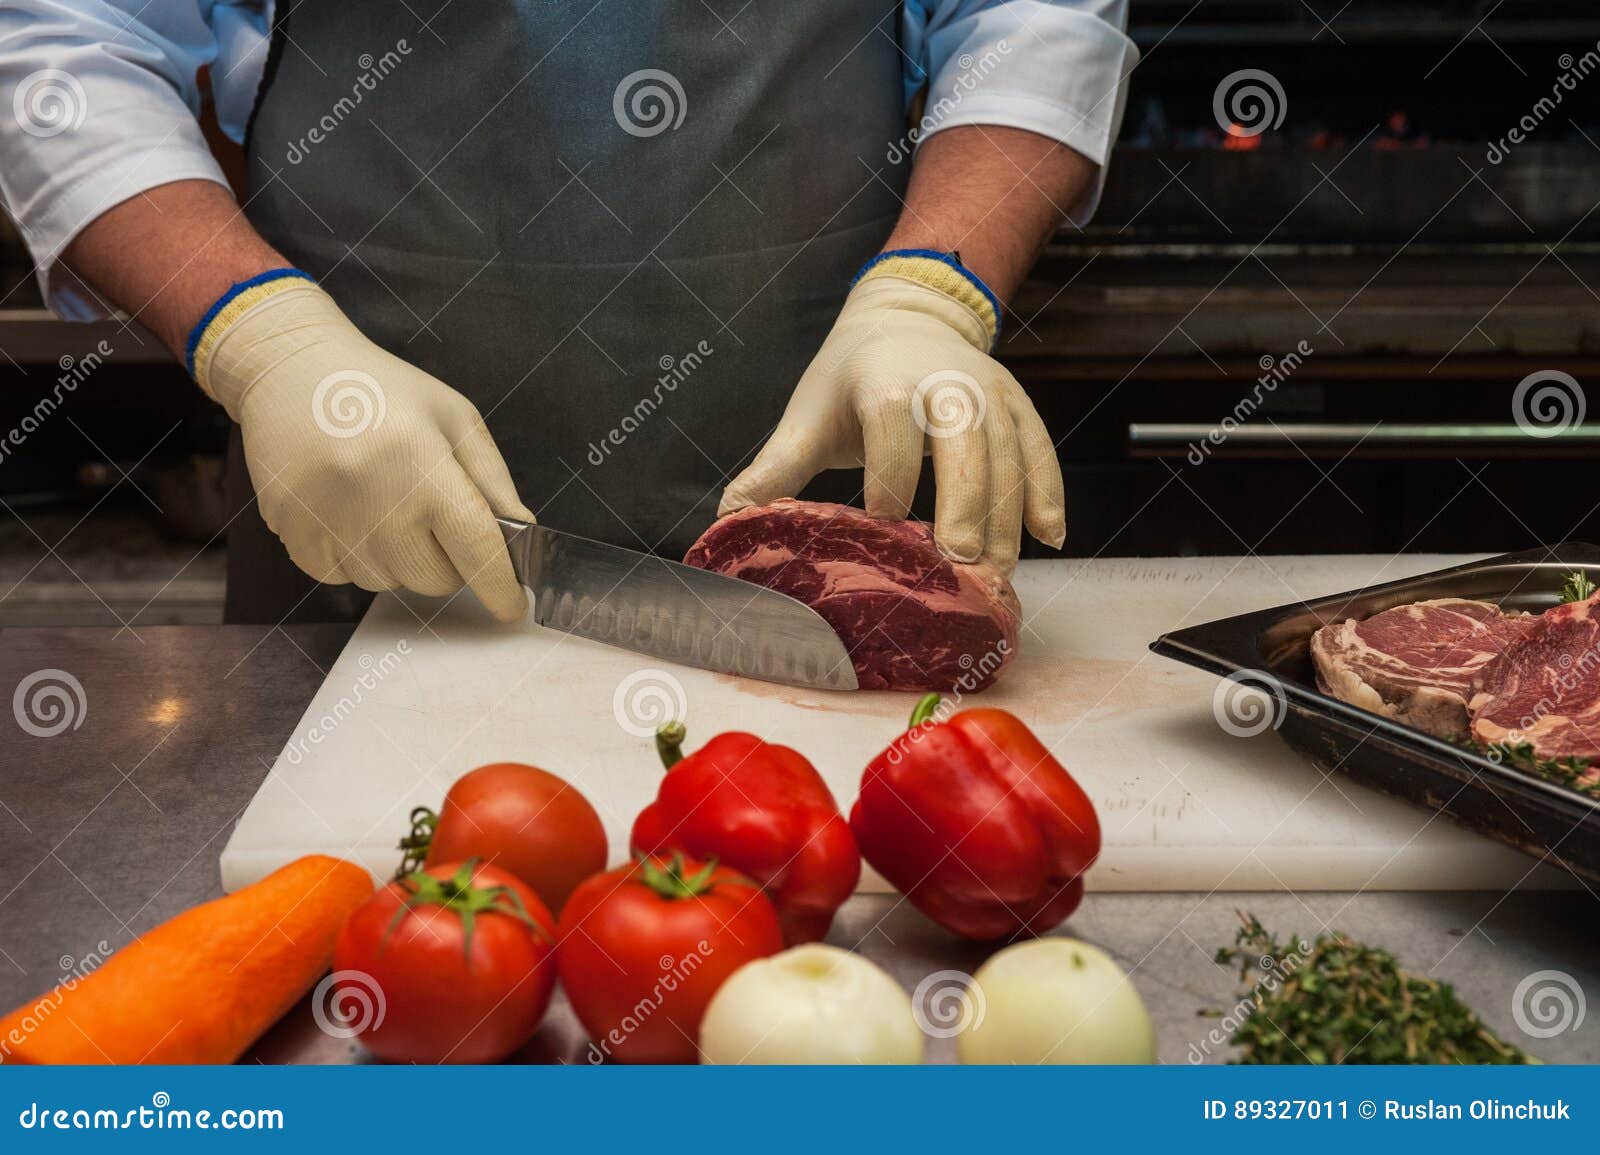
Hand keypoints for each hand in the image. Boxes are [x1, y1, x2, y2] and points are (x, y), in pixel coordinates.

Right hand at [196, 280, 531, 619]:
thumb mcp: (455, 419)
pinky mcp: (295, 539)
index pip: (477, 551)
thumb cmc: (383, 391)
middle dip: (446, 559)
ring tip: (381, 498)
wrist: (290, 370)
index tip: (513, 606)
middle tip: (429, 512)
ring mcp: (331, 527)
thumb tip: (521, 537)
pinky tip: (349, 508)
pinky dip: (357, 556)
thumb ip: (492, 482)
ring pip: (390, 582)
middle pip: (436, 580)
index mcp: (424, 469)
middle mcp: (377, 505)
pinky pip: (345, 578)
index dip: (501, 587)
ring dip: (398, 556)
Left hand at [719, 274, 1064, 573]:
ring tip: (996, 575)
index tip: (882, 525)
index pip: (892, 424)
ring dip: (1007, 516)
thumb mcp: (808, 416)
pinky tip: (1048, 539)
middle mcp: (945, 380)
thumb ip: (775, 470)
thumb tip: (725, 523)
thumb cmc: (849, 377)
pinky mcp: (1018, 405)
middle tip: (959, 564)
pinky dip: (1047, 494)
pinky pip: (1039, 450)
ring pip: (1009, 452)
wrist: (907, 317)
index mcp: (884, 380)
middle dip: (965, 502)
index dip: (890, 474)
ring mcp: (990, 392)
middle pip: (965, 439)